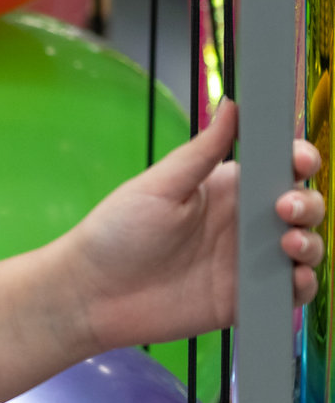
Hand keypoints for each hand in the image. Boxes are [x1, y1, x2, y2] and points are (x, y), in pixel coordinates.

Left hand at [59, 101, 325, 353]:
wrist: (91, 294)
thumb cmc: (115, 233)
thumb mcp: (159, 185)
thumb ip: (202, 151)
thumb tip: (233, 103)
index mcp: (227, 188)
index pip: (279, 167)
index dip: (299, 160)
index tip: (300, 160)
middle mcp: (244, 223)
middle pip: (302, 206)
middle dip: (308, 202)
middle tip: (284, 207)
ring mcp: (247, 262)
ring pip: (305, 247)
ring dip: (310, 243)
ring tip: (287, 243)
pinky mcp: (245, 299)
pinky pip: (291, 291)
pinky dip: (303, 284)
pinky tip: (293, 276)